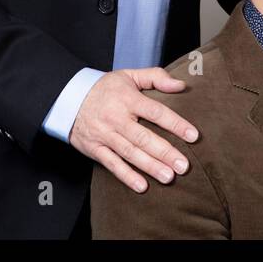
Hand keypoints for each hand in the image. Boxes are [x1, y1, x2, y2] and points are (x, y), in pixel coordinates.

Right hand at [68, 68, 197, 192]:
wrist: (68, 98)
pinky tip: (142, 186)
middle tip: (184, 165)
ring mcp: (105, 134)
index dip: (175, 124)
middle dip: (165, 152)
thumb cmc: (106, 88)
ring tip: (169, 177)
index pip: (155, 111)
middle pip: (144, 137)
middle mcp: (116, 117)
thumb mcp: (129, 75)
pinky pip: (112, 164)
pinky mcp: (95, 148)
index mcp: (127, 98)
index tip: (193, 135)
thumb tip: (181, 85)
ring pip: (130, 153)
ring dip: (150, 167)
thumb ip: (156, 77)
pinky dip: (126, 176)